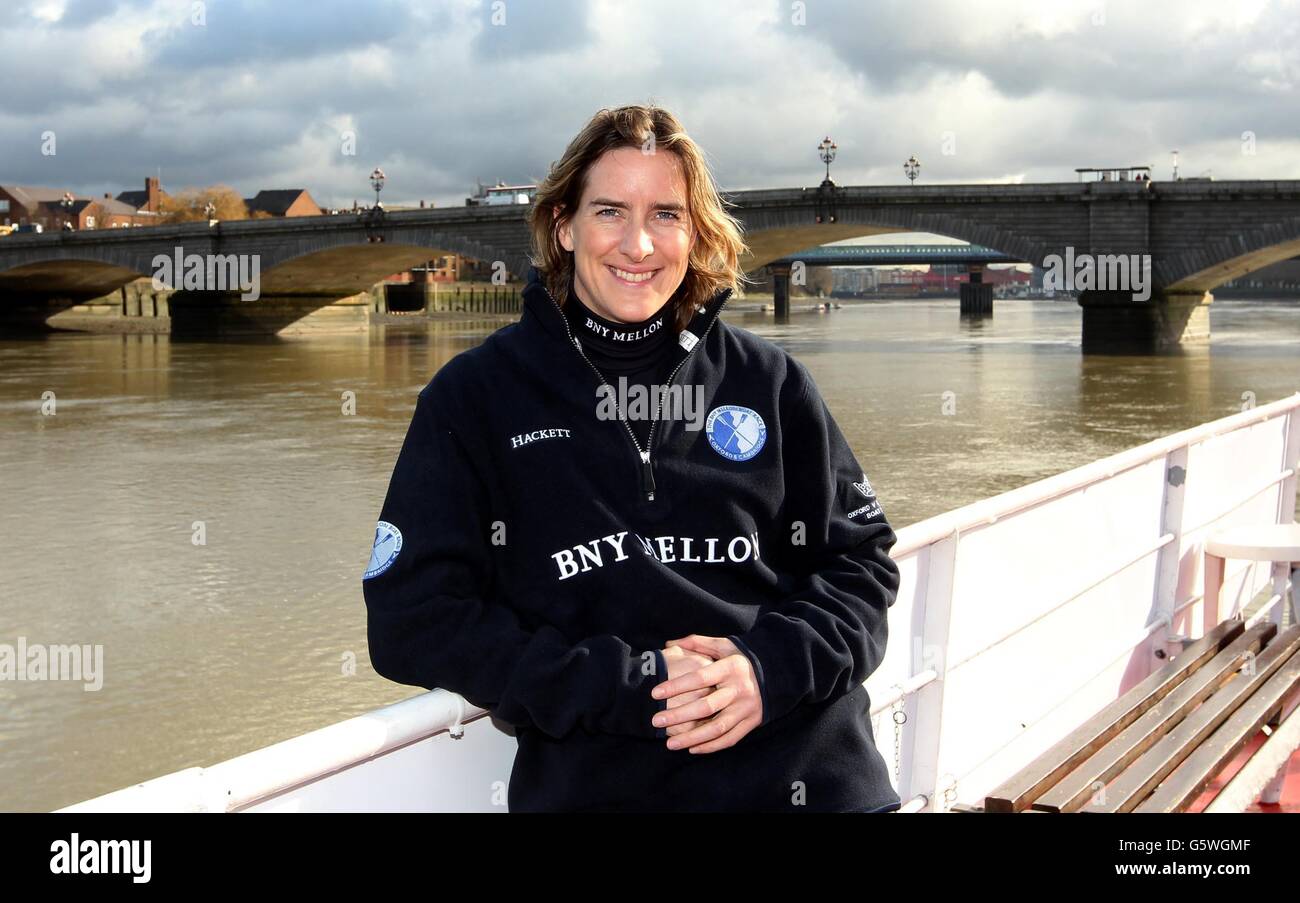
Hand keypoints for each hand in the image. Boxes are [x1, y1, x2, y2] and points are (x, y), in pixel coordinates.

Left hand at [653, 634, 762, 753]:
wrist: (778, 672)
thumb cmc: (743, 658)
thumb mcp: (724, 645)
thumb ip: (697, 643)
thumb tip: (669, 643)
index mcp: (730, 668)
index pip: (699, 678)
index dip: (676, 686)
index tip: (655, 693)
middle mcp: (739, 689)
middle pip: (706, 706)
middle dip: (679, 715)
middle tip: (656, 721)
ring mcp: (746, 708)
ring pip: (717, 728)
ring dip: (692, 738)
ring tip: (670, 744)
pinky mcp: (752, 722)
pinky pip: (730, 739)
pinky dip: (711, 746)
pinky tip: (692, 749)